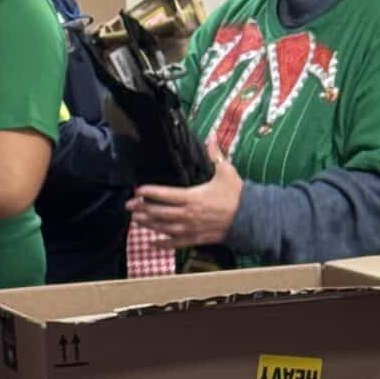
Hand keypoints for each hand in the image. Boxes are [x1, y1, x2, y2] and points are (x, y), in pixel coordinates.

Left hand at [127, 136, 243, 248]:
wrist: (251, 217)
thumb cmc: (237, 194)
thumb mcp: (226, 171)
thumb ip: (215, 153)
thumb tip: (211, 135)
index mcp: (192, 196)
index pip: (165, 194)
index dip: (150, 192)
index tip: (138, 190)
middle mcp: (188, 214)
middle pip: (159, 212)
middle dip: (142, 209)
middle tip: (129, 206)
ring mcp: (191, 228)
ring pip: (164, 228)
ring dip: (149, 224)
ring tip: (136, 220)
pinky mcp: (197, 238)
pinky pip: (176, 243)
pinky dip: (163, 243)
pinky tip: (152, 242)